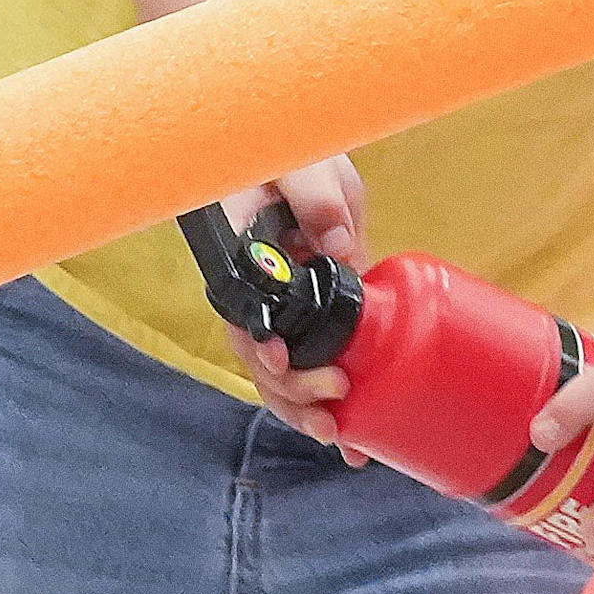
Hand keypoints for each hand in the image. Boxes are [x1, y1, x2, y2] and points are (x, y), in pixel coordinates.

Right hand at [222, 158, 367, 458]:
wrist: (305, 160)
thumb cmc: (297, 157)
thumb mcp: (306, 164)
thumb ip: (316, 198)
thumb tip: (339, 249)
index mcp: (242, 258)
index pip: (240, 313)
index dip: (258, 346)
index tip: (283, 362)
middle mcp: (255, 293)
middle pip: (259, 356)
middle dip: (291, 389)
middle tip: (334, 396)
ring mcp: (282, 310)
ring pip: (280, 373)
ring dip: (304, 409)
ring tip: (340, 437)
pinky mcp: (312, 317)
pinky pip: (311, 363)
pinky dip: (327, 402)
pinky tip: (353, 436)